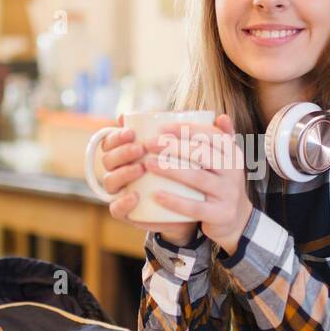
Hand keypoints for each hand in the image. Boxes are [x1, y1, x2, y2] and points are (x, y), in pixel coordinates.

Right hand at [99, 114, 197, 245]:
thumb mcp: (193, 158)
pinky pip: (116, 210)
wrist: (192, 212)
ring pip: (110, 181)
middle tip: (141, 148)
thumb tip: (221, 116)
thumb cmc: (190, 178)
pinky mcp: (128, 214)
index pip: (113, 140)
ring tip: (141, 168)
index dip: (118, 135)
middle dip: (122, 151)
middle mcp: (122, 171)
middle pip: (108, 158)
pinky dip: (124, 203)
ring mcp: (123, 193)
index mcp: (130, 153)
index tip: (132, 131)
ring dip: (124, 172)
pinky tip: (135, 197)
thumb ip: (204, 138)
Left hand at [143, 114, 253, 254]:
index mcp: (233, 154)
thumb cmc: (222, 183)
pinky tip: (156, 194)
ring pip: (197, 178)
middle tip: (148, 144)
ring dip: (170, 169)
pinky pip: (195, 207)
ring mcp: (228, 194)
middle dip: (173, 146)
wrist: (237, 219)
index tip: (161, 128)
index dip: (186, 129)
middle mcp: (234, 172)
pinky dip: (175, 201)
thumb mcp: (227, 161)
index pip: (210, 135)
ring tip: (148, 164)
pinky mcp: (220, 214)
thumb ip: (223, 138)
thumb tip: (220, 115)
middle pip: (201, 154)